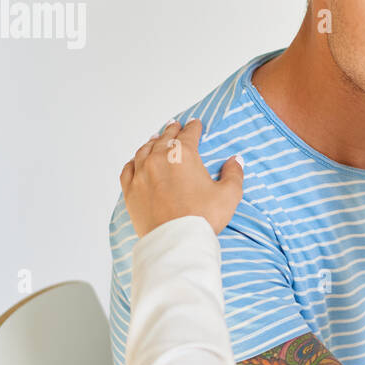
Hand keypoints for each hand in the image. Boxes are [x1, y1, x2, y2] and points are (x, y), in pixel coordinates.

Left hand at [120, 118, 243, 236]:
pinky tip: (136, 161)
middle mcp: (159, 159)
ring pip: (144, 150)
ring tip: (156, 139)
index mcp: (183, 155)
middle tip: (175, 125)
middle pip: (165, 138)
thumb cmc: (203, 217)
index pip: (189, 134)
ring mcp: (141, 174)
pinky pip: (128, 169)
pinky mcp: (130, 191)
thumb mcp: (229, 194)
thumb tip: (235, 160)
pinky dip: (133, 162)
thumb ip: (234, 173)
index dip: (194, 127)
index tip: (196, 124)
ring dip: (152, 143)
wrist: (176, 240)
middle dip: (172, 130)